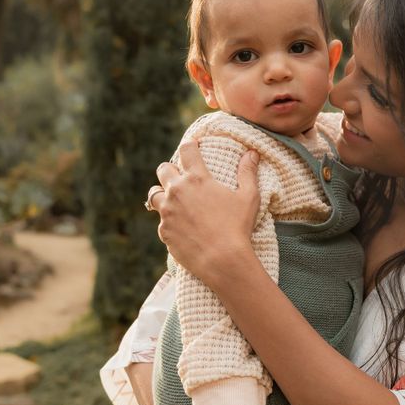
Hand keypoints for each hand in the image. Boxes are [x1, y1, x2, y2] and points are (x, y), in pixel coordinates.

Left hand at [148, 141, 260, 283]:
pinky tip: (181, 227)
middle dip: (170, 170)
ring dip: (162, 194)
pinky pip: (161, 221)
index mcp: (197, 178)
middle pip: (163, 169)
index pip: (187, 150)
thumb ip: (248, 172)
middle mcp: (177, 191)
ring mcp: (167, 212)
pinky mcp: (164, 231)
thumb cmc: (238, 227)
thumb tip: (252, 152)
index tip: (193, 146)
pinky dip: (169, 221)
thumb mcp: (249, 197)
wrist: (222, 260)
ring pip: (153, 195)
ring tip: (173, 201)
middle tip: (181, 178)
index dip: (190, 145)